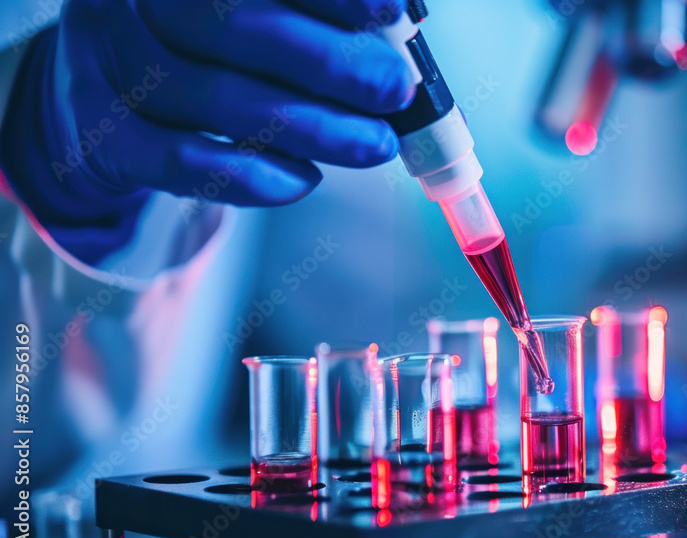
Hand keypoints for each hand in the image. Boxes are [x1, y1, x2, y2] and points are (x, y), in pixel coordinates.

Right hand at [0, 0, 412, 262]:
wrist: (99, 107)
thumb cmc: (197, 55)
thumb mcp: (240, 21)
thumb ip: (303, 23)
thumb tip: (391, 43)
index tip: (390, 15)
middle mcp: (134, 1)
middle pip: (242, 30)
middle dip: (333, 64)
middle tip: (395, 90)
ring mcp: (108, 64)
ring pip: (223, 101)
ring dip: (313, 129)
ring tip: (375, 145)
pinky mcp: (103, 134)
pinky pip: (185, 162)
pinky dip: (253, 176)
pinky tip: (305, 180)